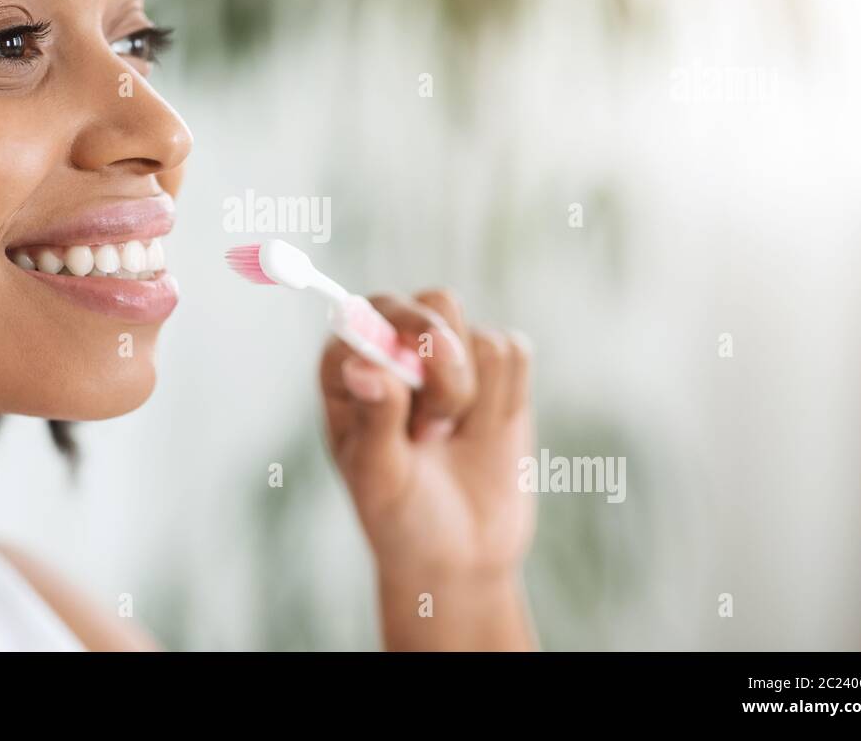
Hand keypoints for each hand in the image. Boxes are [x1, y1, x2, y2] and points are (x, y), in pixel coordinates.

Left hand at [319, 290, 536, 648]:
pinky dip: (508, 396)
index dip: (396, 342)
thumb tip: (362, 364)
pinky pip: (514, 349)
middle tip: (433, 431)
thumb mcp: (379, 479)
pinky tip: (483, 432)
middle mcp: (393, 347)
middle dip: (445, 367)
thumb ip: (374, 419)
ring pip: (479, 334)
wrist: (459, 555)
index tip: (406, 393)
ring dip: (473, 395)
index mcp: (346, 366)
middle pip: (434, 305)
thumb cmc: (402, 518)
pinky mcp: (495, 370)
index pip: (370, 312)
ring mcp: (447, 356)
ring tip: (449, 438)